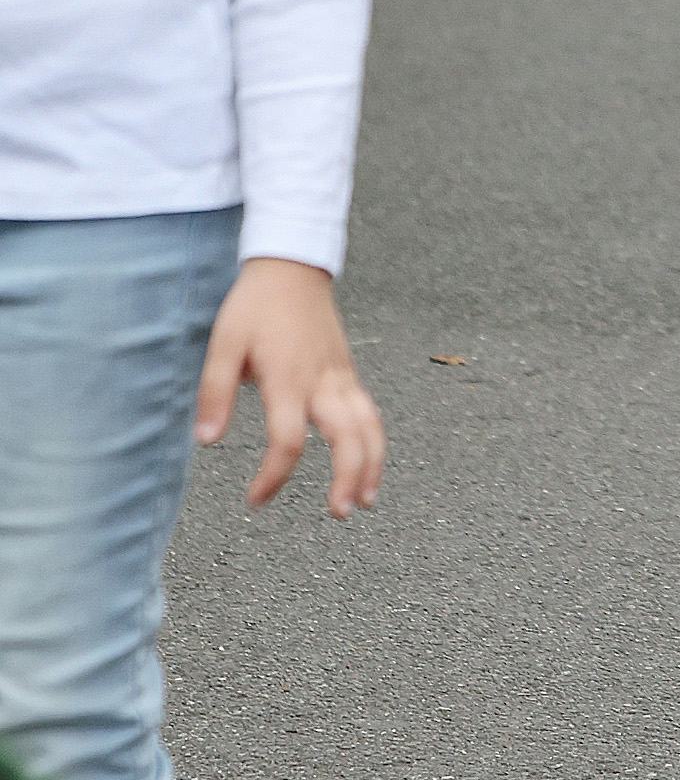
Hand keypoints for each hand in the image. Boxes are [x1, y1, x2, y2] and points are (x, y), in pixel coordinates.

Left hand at [195, 260, 383, 513]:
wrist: (291, 266)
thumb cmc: (254, 306)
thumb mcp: (223, 343)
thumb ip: (215, 392)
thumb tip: (207, 442)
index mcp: (289, 378)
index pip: (289, 440)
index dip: (273, 477)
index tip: (254, 500)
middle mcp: (323, 380)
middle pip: (349, 437)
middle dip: (349, 478)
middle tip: (340, 512)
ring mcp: (341, 375)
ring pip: (370, 425)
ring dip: (372, 464)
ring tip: (366, 500)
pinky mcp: (347, 371)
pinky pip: (368, 411)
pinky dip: (372, 441)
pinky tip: (366, 462)